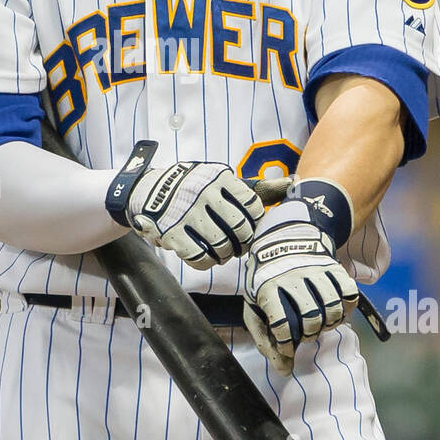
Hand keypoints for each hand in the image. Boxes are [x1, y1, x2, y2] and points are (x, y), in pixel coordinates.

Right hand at [124, 160, 264, 269]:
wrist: (146, 191)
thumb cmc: (194, 187)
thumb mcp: (222, 180)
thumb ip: (256, 188)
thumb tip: (293, 183)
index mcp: (219, 177)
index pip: (253, 205)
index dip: (255, 222)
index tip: (249, 227)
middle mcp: (203, 192)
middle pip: (240, 228)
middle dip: (244, 242)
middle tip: (239, 245)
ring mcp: (186, 213)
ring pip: (222, 246)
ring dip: (226, 255)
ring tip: (224, 252)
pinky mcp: (172, 233)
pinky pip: (199, 258)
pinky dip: (206, 262)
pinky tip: (206, 257)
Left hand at [242, 201, 358, 373]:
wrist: (281, 240)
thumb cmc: (266, 282)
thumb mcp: (255, 308)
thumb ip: (265, 341)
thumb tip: (284, 370)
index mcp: (268, 288)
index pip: (282, 325)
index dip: (286, 344)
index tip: (288, 347)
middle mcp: (292, 277)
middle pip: (311, 318)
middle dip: (311, 334)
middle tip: (308, 334)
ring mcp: (314, 270)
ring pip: (333, 307)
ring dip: (331, 323)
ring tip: (323, 324)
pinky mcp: (332, 266)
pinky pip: (349, 292)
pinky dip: (347, 308)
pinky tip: (338, 311)